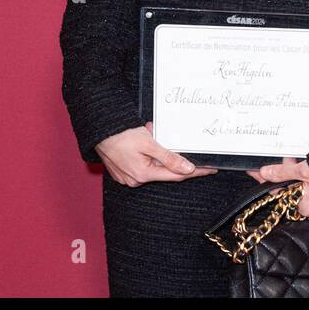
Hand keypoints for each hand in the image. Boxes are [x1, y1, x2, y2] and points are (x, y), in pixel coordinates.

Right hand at [95, 121, 218, 186]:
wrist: (98, 129)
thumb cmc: (120, 134)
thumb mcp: (149, 143)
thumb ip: (169, 157)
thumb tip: (188, 169)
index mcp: (142, 174)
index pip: (176, 175)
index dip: (195, 172)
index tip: (209, 169)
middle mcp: (135, 180)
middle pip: (164, 171)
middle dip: (170, 155)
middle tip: (166, 139)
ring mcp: (128, 177)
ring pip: (153, 165)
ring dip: (157, 152)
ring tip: (148, 133)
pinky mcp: (123, 172)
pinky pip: (143, 164)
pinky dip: (147, 154)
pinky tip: (143, 139)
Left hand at [249, 157, 308, 218]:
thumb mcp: (304, 170)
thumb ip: (282, 172)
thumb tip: (264, 173)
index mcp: (305, 207)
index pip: (282, 195)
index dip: (271, 180)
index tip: (262, 172)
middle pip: (296, 193)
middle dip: (290, 175)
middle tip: (289, 159)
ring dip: (305, 178)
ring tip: (304, 161)